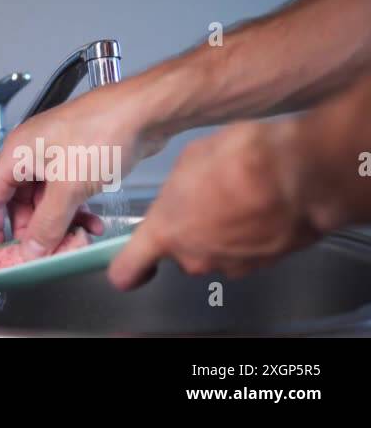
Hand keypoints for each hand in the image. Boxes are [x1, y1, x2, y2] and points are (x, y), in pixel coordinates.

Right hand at [0, 79, 163, 258]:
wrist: (145, 112)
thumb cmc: (105, 129)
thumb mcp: (68, 187)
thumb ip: (47, 224)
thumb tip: (32, 248)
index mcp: (19, 152)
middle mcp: (34, 153)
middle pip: (19, 202)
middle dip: (33, 229)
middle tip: (44, 250)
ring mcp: (58, 156)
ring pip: (47, 201)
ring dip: (60, 223)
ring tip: (76, 238)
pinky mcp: (79, 160)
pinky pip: (69, 194)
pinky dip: (77, 211)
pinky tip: (93, 223)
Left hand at [109, 121, 321, 289]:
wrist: (301, 174)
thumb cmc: (239, 159)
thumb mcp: (191, 160)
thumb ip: (177, 190)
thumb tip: (184, 195)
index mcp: (166, 233)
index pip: (127, 270)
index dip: (128, 268)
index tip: (132, 257)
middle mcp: (193, 258)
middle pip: (178, 252)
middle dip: (186, 230)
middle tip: (204, 199)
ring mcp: (229, 266)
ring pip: (213, 252)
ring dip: (219, 233)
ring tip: (239, 199)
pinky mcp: (261, 266)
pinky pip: (243, 253)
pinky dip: (247, 237)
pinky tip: (260, 209)